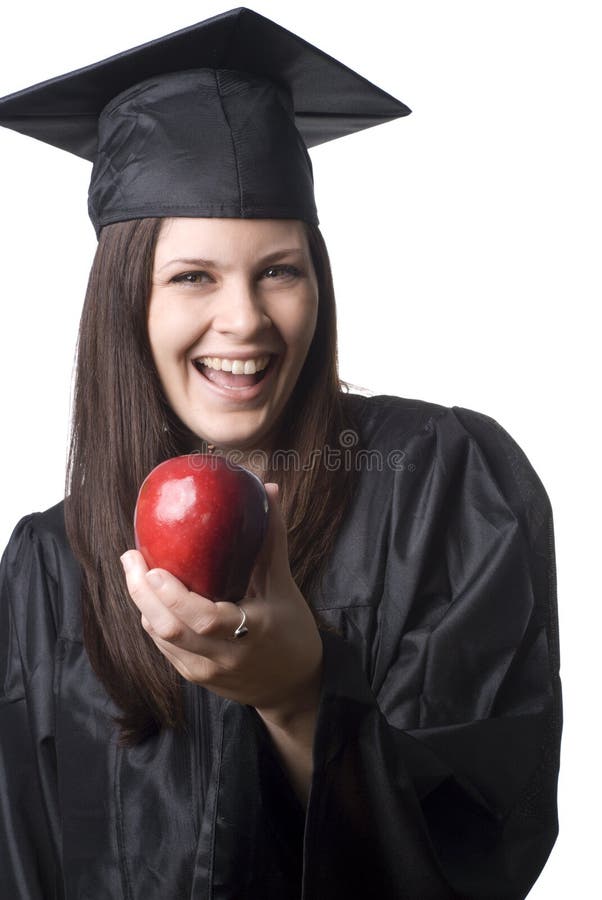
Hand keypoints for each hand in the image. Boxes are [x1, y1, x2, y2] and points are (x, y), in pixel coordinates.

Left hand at [121, 484, 322, 722]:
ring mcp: (204, 671)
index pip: (202, 619)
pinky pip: (164, 646)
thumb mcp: (284, 585)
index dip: (173, 596)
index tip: (154, 567)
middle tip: (130, 557)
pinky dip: (153, 618)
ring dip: (143, 604)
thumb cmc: (293, 631)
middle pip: (168, 628)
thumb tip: (267, 489)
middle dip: (141, 592)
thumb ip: (271, 539)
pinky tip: (149, 596)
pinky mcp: (193, 677)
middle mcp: (221, 657)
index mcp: (249, 633)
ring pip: (160, 637)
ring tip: (135, 570)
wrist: (294, 687)